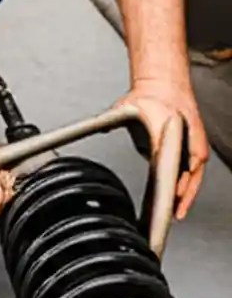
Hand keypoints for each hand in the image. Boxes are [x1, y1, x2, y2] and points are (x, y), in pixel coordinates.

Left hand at [115, 76, 208, 219]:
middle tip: (175, 212)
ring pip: (195, 172)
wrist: (165, 84)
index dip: (174, 176)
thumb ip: (112, 119)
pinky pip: (195, 168)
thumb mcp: (125, 107)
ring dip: (188, 192)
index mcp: (170, 127)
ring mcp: (193, 141)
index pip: (173, 156)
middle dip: (184, 193)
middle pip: (190, 171)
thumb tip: (102, 126)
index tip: (173, 192)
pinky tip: (182, 196)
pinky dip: (189, 183)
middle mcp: (187, 135)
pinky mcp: (195, 145)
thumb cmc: (148, 96)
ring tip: (178, 210)